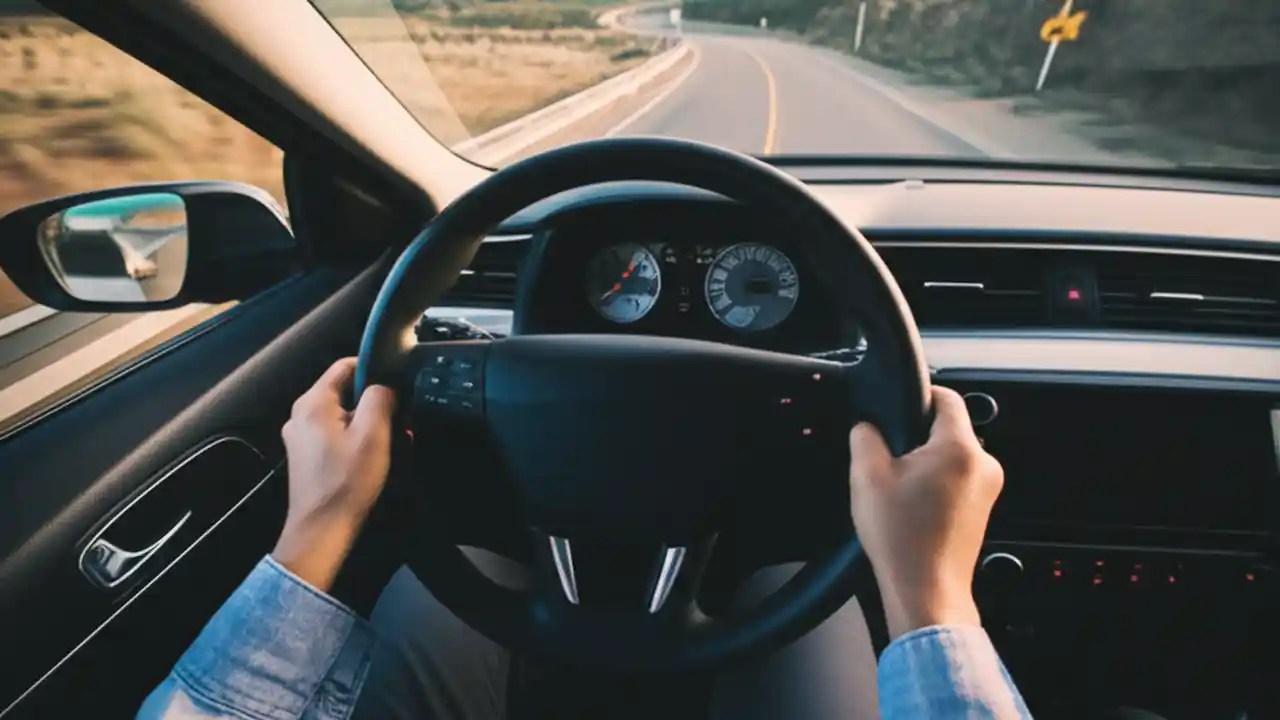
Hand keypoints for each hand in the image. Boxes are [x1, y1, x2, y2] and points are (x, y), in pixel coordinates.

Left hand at [272, 358, 396, 591]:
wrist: (321, 529)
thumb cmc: (346, 480)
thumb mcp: (372, 435)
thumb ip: (380, 399)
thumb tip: (385, 387)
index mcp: (312, 402)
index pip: (345, 366)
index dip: (374, 367)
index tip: (399, 382)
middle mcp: (300, 414)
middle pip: (344, 391)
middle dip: (375, 401)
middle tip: (401, 417)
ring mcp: (300, 436)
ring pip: (342, 414)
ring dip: (369, 423)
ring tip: (393, 439)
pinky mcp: (306, 456)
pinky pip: (335, 433)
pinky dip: (355, 438)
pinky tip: (374, 455)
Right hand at [849, 386, 1003, 638]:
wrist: (926, 591)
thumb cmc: (902, 539)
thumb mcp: (867, 478)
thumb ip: (865, 437)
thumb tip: (868, 425)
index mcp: (960, 449)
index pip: (947, 398)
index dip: (919, 395)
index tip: (897, 408)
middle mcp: (984, 465)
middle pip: (949, 428)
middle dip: (917, 437)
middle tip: (889, 462)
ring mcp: (988, 488)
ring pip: (952, 454)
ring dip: (926, 462)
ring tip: (900, 490)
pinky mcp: (983, 507)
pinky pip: (958, 478)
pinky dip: (936, 483)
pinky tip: (914, 506)